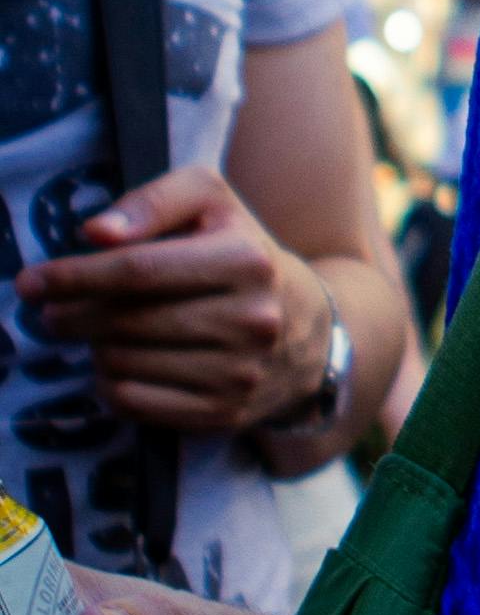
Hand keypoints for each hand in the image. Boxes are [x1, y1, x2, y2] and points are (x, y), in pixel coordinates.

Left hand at [18, 166, 336, 431]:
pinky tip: (117, 364)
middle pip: (125, 321)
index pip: (138, 270)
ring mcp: (240, 372)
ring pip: (124, 364)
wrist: (311, 331)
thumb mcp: (213, 204)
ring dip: (94, 349)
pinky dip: (109, 384)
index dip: (74, 276)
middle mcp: (250, 319)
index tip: (32, 282)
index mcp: (246, 259)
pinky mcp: (225, 413)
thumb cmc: (243, 255)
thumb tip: (96, 233)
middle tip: (49, 312)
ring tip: (98, 334)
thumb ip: (154, 201)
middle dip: (71, 316)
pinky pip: (135, 402)